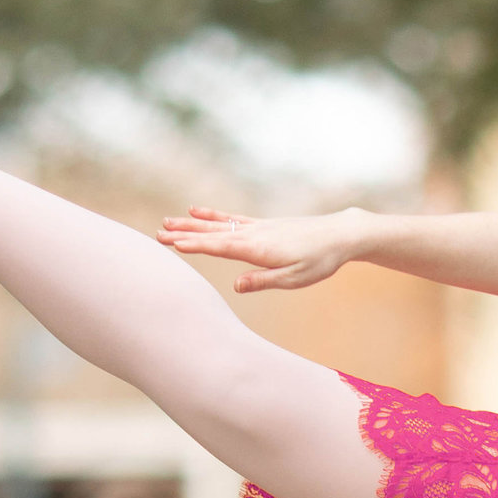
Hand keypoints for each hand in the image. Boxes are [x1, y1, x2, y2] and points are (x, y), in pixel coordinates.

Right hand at [157, 204, 367, 291]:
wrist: (339, 235)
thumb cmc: (319, 261)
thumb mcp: (294, 279)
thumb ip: (263, 281)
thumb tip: (236, 286)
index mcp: (258, 249)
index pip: (220, 247)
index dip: (195, 245)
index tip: (172, 243)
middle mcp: (254, 234)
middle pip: (213, 233)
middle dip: (185, 234)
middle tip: (158, 234)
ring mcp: (257, 226)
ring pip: (218, 224)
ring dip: (192, 223)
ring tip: (168, 221)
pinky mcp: (263, 224)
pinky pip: (232, 218)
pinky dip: (213, 214)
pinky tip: (198, 211)